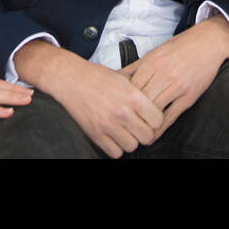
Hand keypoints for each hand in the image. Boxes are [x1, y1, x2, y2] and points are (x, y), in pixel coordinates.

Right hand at [38, 52, 165, 157]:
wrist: (70, 79)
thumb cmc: (96, 76)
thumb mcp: (123, 77)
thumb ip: (140, 91)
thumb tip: (154, 101)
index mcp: (132, 96)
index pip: (158, 120)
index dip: (155, 120)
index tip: (149, 118)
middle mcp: (122, 112)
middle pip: (148, 136)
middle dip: (145, 132)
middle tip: (138, 126)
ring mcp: (108, 125)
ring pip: (132, 146)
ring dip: (130, 140)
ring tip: (125, 130)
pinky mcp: (95, 134)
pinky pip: (115, 153)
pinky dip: (116, 147)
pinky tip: (113, 136)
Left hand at [120, 16, 228, 134]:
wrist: (207, 42)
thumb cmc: (180, 47)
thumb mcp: (155, 52)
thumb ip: (136, 66)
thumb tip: (116, 78)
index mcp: (151, 62)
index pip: (130, 87)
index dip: (122, 100)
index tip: (118, 110)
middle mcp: (162, 74)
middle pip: (140, 99)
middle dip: (132, 113)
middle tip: (125, 124)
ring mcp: (177, 86)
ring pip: (154, 109)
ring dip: (145, 122)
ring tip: (137, 132)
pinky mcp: (189, 96)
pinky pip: (172, 115)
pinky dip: (161, 127)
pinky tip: (154, 133)